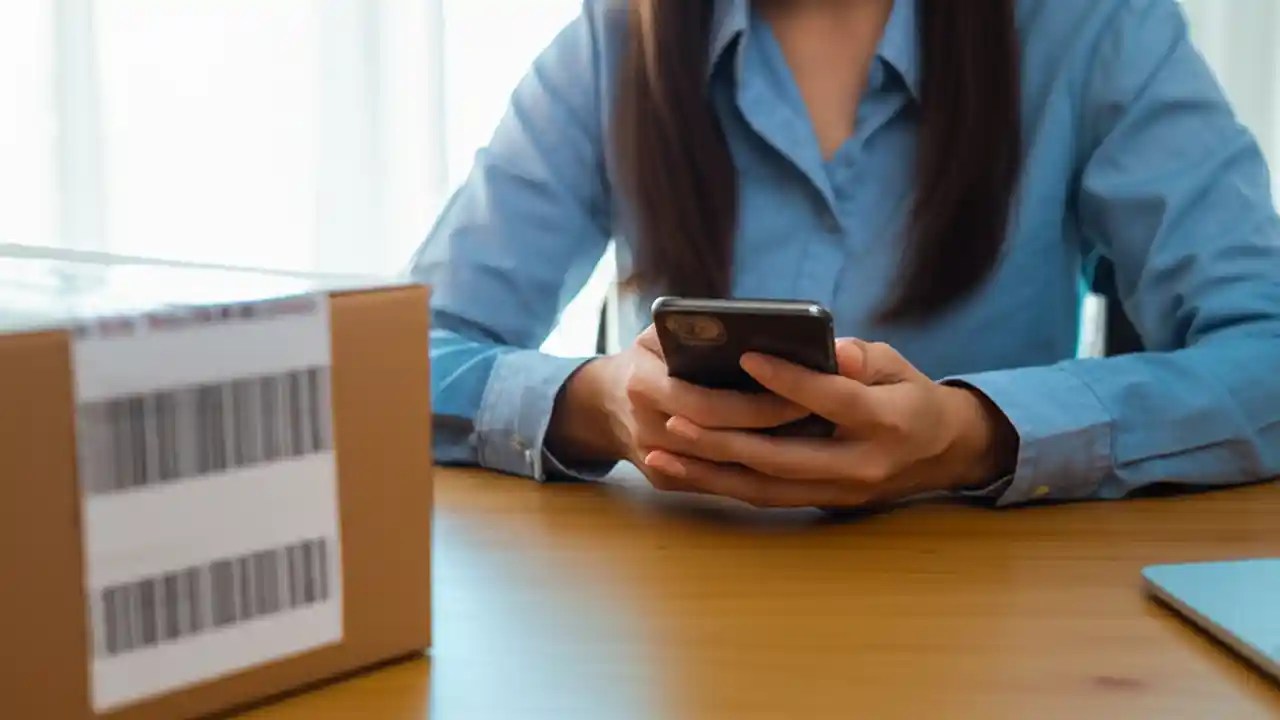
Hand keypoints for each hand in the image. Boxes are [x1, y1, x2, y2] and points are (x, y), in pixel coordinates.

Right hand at [547, 326, 810, 487]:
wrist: (601, 403)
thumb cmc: (649, 354)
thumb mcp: (664, 330)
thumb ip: (702, 328)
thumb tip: (762, 330)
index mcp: (642, 384)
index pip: (708, 405)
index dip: (757, 404)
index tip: (803, 393)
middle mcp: (643, 429)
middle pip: (721, 441)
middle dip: (773, 432)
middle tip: (823, 419)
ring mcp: (654, 462)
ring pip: (724, 470)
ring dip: (772, 456)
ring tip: (817, 438)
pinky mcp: (666, 483)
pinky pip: (718, 483)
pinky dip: (756, 471)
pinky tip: (794, 458)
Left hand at [641, 339, 1017, 507]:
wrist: (942, 452)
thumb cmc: (910, 395)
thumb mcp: (897, 365)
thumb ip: (862, 359)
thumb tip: (832, 348)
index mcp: (889, 422)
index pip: (832, 400)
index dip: (789, 380)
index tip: (746, 356)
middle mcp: (863, 466)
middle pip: (784, 458)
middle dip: (725, 441)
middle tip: (677, 417)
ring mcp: (842, 493)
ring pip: (766, 488)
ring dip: (711, 472)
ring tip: (663, 451)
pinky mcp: (824, 505)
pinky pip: (766, 499)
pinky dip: (722, 486)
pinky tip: (685, 470)